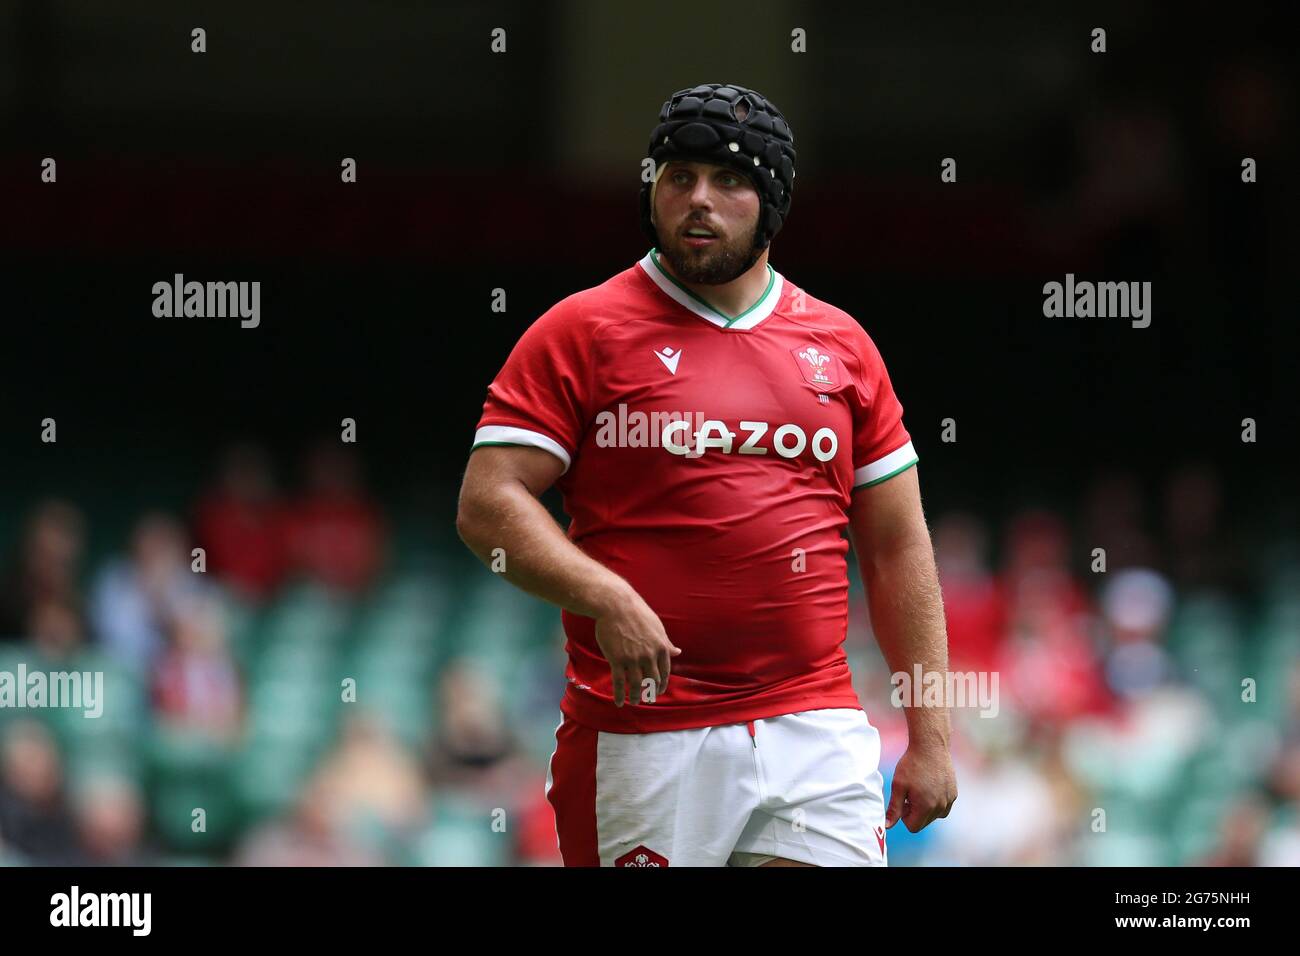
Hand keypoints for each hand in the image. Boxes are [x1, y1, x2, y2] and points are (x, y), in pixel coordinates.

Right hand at [593, 588, 680, 706]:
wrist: (615, 605)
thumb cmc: (636, 613)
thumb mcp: (657, 627)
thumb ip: (666, 642)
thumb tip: (678, 652)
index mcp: (661, 647)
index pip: (665, 672)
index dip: (662, 684)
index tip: (658, 690)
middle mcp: (649, 656)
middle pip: (652, 680)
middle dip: (650, 692)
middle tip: (648, 699)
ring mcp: (633, 659)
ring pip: (636, 684)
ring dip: (636, 696)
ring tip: (634, 702)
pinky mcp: (617, 660)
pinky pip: (619, 683)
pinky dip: (619, 695)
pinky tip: (619, 702)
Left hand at [885, 741, 956, 831]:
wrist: (931, 746)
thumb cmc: (912, 765)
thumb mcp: (898, 786)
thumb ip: (894, 809)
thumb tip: (887, 826)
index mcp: (926, 807)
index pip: (913, 827)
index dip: (904, 817)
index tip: (903, 801)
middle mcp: (941, 806)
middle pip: (924, 822)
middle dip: (915, 813)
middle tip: (910, 794)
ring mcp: (949, 800)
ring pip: (934, 815)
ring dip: (926, 808)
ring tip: (920, 789)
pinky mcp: (954, 793)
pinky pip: (944, 806)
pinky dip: (936, 802)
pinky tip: (929, 786)